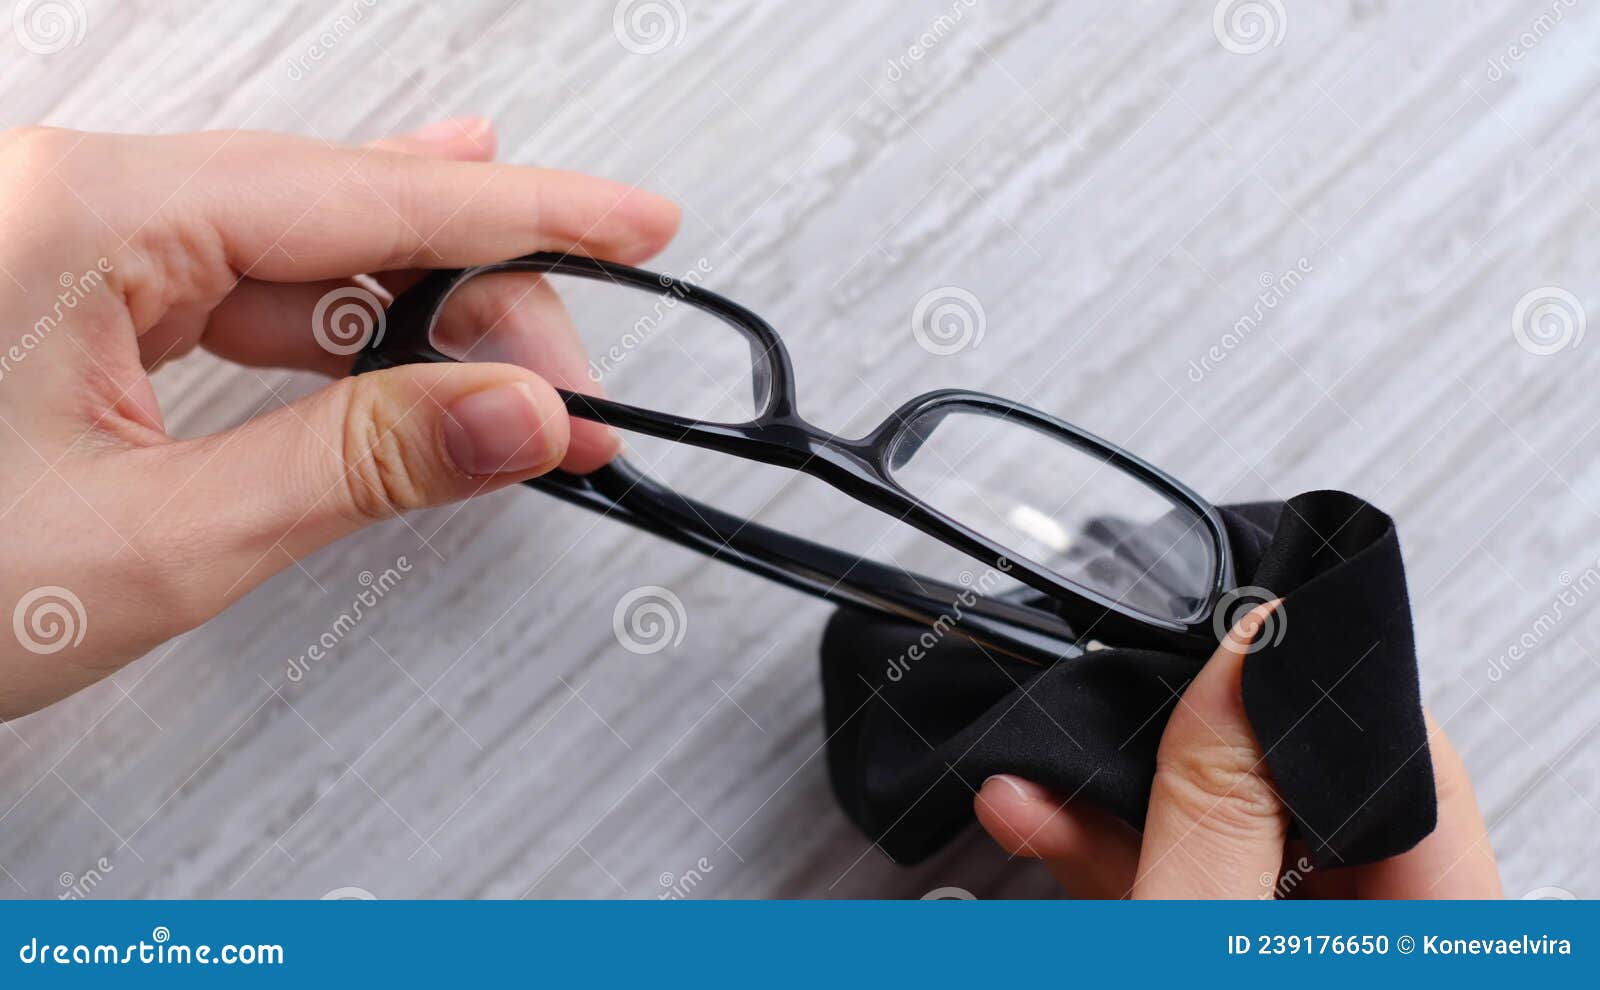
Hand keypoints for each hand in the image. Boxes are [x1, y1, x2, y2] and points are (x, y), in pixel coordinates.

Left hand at [0, 120, 678, 718]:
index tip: (635, 223)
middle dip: (474, 293)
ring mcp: (60, 241)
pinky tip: (394, 332)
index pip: (363, 199)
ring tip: (512, 371)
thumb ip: (357, 464)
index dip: (525, 215)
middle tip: (565, 386)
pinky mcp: (58, 295)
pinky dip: (326, 334)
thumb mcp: (156, 539)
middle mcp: (70, 199)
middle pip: (337, 215)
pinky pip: (227, 291)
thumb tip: (510, 414)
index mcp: (84, 214)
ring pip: (288, 255)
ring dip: (408, 319)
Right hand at [974, 604, 1502, 897]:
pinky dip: (1107, 851)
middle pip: (1301, 787)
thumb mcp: (1198, 941)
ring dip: (1116, 798)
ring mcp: (1299, 937)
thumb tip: (1249, 653)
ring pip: (1223, 835)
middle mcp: (1380, 931)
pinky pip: (1181, 881)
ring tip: (1032, 771)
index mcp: (1428, 934)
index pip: (1400, 759)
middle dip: (1178, 738)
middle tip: (1116, 690)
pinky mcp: (1235, 943)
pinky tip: (1034, 814)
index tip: (1222, 619)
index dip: (1303, 679)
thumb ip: (1221, 814)